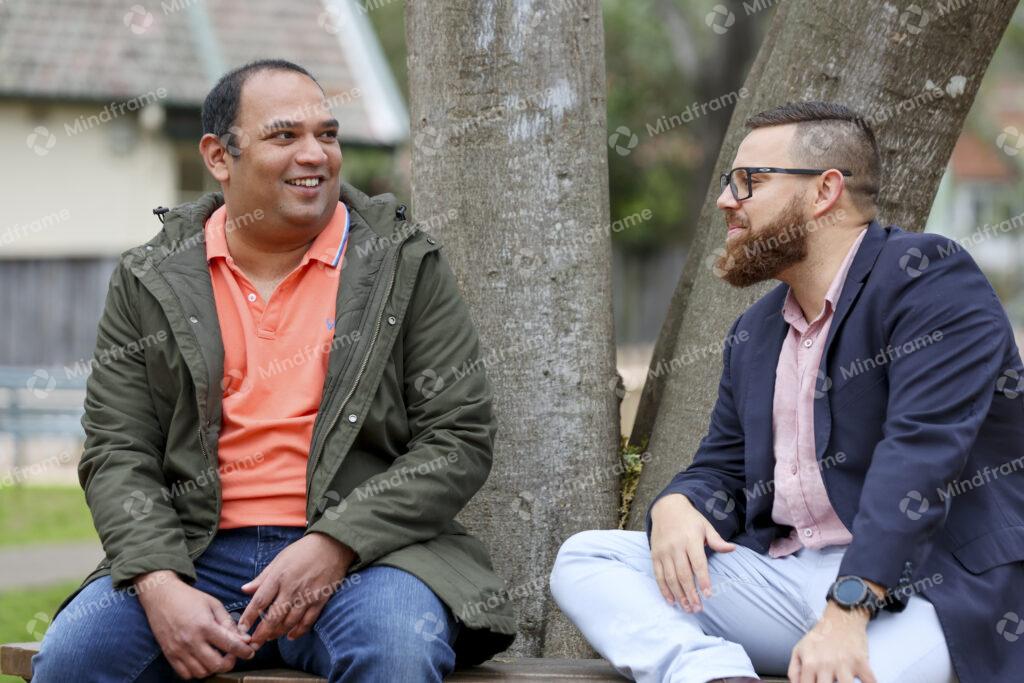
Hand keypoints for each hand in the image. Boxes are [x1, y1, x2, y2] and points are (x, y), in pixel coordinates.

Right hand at [134, 570, 255, 679]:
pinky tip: (202, 661)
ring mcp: (179, 650)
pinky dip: (197, 671)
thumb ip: (229, 623)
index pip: (230, 645)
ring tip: (217, 656)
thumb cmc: (189, 598)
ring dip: (213, 668)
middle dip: (230, 662)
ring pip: (202, 672)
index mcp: (205, 626)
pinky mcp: (169, 655)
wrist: (161, 596)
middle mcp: (191, 641)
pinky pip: (185, 674)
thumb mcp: (213, 605)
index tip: (249, 652)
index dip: (244, 651)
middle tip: (232, 654)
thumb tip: (244, 639)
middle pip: (217, 665)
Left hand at [237, 532, 355, 649]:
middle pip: (273, 617)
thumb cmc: (303, 551)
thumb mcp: (279, 559)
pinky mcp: (320, 600)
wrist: (332, 545)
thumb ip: (262, 577)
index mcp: (278, 576)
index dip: (249, 617)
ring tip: (270, 638)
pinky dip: (298, 631)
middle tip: (254, 644)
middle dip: (262, 633)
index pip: (259, 601)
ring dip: (278, 633)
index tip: (242, 629)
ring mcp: (307, 595)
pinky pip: (308, 621)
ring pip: (290, 622)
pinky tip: (290, 635)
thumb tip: (244, 589)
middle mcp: (292, 588)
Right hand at [649, 493, 735, 612]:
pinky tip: (671, 601)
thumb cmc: (690, 519)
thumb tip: (732, 549)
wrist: (666, 508)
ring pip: (670, 578)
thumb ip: (717, 540)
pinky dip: (664, 589)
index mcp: (690, 539)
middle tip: (698, 608)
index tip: (708, 594)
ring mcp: (663, 552)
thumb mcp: (706, 526)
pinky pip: (658, 575)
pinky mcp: (655, 556)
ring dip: (678, 595)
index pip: (698, 563)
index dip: (703, 580)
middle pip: (683, 574)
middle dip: (691, 593)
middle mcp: (675, 547)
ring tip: (687, 608)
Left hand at [788, 602, 876, 682]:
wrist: (841, 618)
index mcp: (810, 663)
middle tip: (830, 681)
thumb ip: (794, 671)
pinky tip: (864, 682)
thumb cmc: (820, 637)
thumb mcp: (799, 650)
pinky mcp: (861, 662)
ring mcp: (844, 664)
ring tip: (842, 681)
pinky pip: (870, 681)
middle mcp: (826, 664)